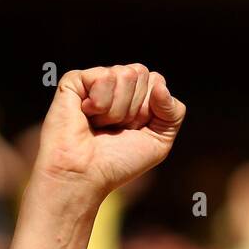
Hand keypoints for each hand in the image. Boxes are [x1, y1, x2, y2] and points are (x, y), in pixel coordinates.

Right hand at [35, 64, 185, 200]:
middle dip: (135, 108)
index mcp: (136, 98)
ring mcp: (96, 81)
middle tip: (115, 128)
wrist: (85, 174)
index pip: (157, 81)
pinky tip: (86, 115)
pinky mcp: (76, 80)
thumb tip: (160, 85)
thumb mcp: (159, 142)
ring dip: (117, 109)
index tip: (134, 130)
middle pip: (142, 73)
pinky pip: (105, 76)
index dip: (150, 110)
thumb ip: (173, 113)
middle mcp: (116, 85)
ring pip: (126, 74)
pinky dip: (100, 103)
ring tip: (100, 125)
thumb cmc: (118, 162)